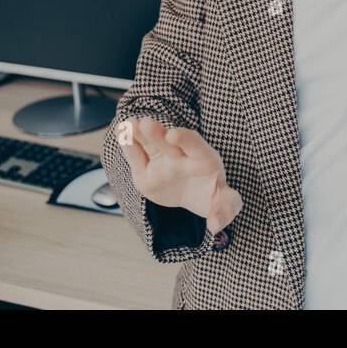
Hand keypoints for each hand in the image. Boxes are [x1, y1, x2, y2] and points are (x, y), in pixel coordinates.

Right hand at [119, 116, 242, 232]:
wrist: (195, 194)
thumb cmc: (213, 196)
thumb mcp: (226, 204)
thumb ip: (224, 210)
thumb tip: (215, 225)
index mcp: (204, 160)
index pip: (195, 146)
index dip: (185, 139)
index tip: (173, 135)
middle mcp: (181, 156)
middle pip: (168, 143)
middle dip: (157, 133)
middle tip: (146, 123)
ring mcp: (162, 159)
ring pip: (149, 143)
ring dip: (138, 133)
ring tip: (128, 125)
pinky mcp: (145, 168)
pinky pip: (136, 154)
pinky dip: (128, 144)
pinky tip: (120, 132)